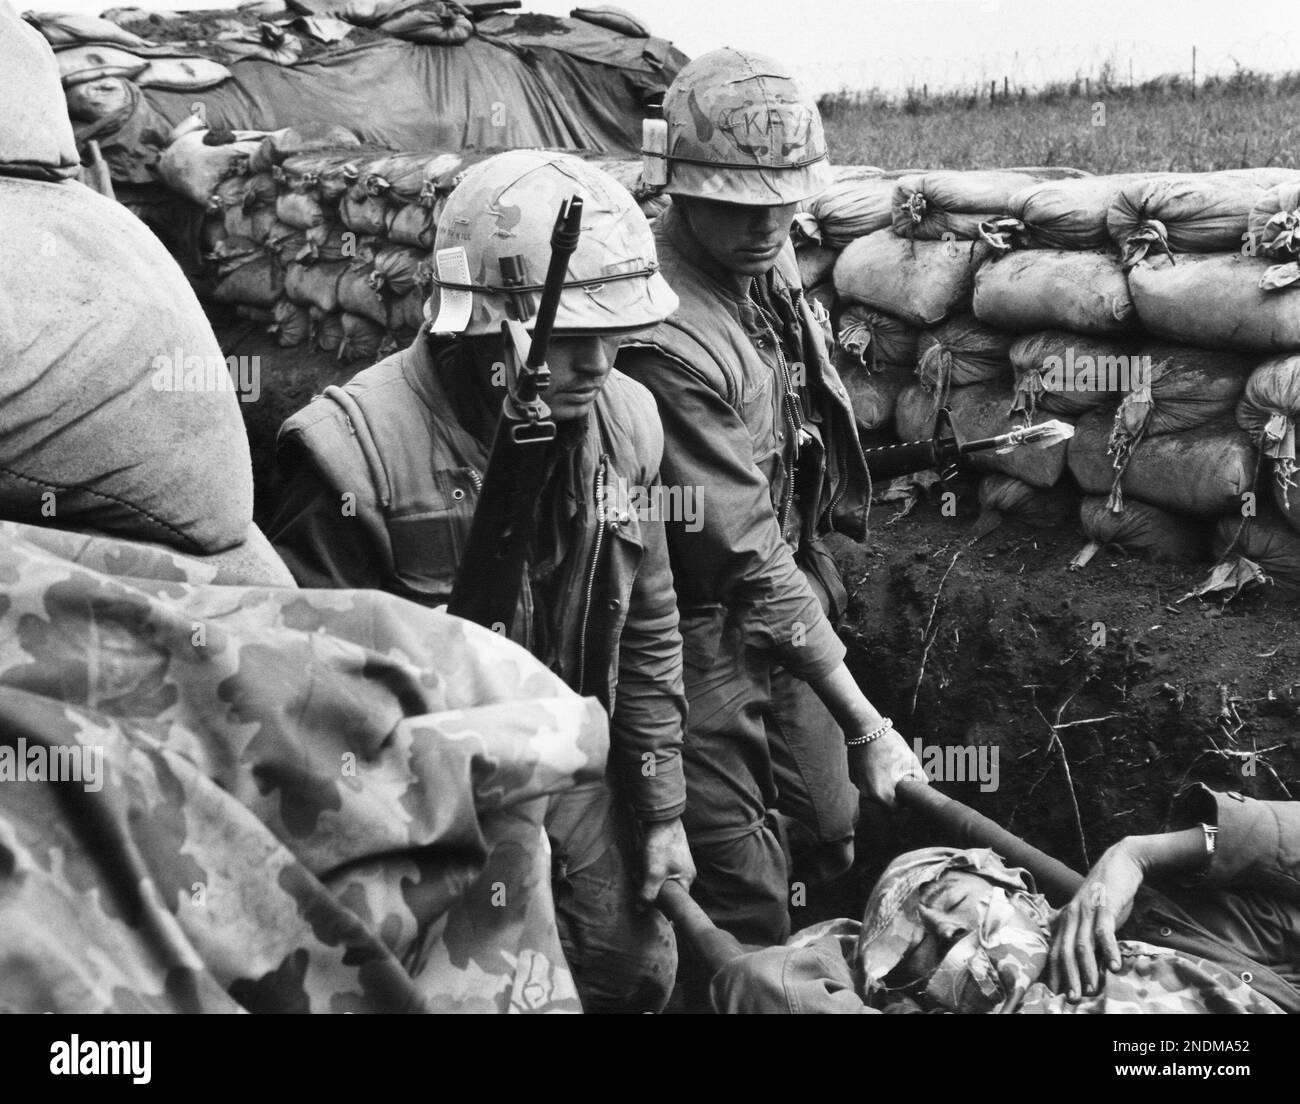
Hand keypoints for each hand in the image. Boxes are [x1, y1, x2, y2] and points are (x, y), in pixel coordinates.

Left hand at [638, 818, 695, 907]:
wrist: (661, 817)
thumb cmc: (661, 845)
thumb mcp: (653, 873)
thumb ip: (648, 894)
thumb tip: (641, 909)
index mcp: (687, 879)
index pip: (676, 903)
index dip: (662, 906)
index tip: (650, 906)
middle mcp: (685, 872)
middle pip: (666, 891)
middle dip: (651, 888)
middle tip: (640, 880)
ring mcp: (678, 863)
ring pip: (660, 879)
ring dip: (647, 877)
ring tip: (639, 868)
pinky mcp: (670, 854)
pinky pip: (657, 868)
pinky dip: (648, 867)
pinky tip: (641, 861)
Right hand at [846, 726, 923, 809]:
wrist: (864, 728)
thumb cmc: (889, 744)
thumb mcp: (910, 760)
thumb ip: (919, 777)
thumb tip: (923, 785)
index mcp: (881, 794)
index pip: (895, 809)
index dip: (903, 803)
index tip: (907, 793)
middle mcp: (867, 793)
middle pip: (884, 801)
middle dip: (893, 793)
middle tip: (899, 779)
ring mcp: (858, 784)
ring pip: (874, 791)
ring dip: (882, 785)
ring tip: (888, 768)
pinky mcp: (853, 776)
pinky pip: (866, 782)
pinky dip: (872, 777)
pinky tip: (878, 763)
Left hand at [1048, 840, 1143, 1000]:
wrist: (1120, 863)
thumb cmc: (1103, 894)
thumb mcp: (1087, 914)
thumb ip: (1079, 933)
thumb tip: (1075, 957)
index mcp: (1064, 920)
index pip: (1054, 951)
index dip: (1054, 974)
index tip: (1056, 995)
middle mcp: (1070, 916)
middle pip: (1064, 952)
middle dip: (1068, 978)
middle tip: (1072, 1000)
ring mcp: (1086, 912)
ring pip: (1081, 945)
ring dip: (1086, 970)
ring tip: (1091, 990)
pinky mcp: (1104, 907)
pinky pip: (1104, 932)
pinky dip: (1108, 950)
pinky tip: (1114, 967)